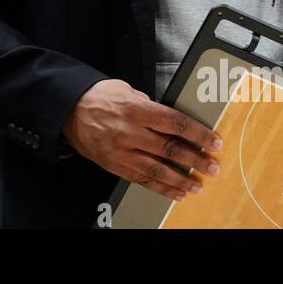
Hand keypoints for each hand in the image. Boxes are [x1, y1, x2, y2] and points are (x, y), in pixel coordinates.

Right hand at [62, 78, 221, 202]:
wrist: (68, 110)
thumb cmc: (98, 97)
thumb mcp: (126, 90)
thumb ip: (149, 105)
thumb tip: (169, 119)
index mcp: (136, 110)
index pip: (175, 123)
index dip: (198, 134)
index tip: (213, 141)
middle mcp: (130, 132)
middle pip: (170, 149)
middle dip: (195, 159)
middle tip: (212, 166)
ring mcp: (121, 151)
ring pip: (157, 169)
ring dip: (180, 179)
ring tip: (197, 185)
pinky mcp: (114, 164)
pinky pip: (141, 179)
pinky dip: (160, 188)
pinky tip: (175, 193)